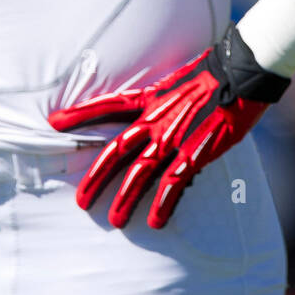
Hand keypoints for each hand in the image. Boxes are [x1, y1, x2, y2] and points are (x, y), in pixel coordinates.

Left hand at [47, 25, 288, 228]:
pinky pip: (173, 184)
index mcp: (149, 99)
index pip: (107, 106)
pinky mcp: (194, 153)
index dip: (79, 114)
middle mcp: (155, 119)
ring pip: (139, 173)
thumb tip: (154, 113)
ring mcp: (173, 138)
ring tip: (115, 220)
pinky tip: (155, 223)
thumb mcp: (178, 82)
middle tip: (82, 201)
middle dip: (96, 177)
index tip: (54, 122)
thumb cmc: (214, 73)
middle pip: (115, 150)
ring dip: (125, 199)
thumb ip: (162, 101)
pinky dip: (163, 204)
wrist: (241, 71)